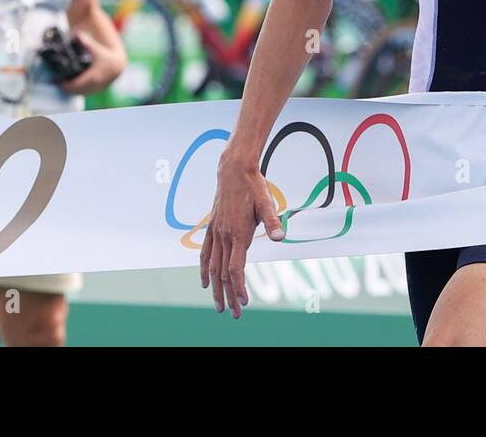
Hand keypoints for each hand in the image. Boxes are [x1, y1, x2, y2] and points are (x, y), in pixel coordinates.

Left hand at [57, 29, 123, 95]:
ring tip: (63, 86)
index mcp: (95, 75)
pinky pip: (86, 93)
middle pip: (79, 90)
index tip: (58, 81)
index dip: (67, 84)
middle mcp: (97, 84)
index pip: (77, 84)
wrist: (118, 63)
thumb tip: (77, 34)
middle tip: (58, 83)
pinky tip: (71, 88)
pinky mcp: (99, 90)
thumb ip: (86, 42)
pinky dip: (78, 91)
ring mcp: (98, 88)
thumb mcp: (95, 48)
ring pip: (82, 93)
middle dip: (67, 88)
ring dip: (73, 91)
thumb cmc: (104, 54)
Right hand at [201, 147, 285, 317]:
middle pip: (223, 273)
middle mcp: (224, 236)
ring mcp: (216, 232)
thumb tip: (281, 237)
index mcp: (238, 233)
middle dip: (228, 295)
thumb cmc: (253, 186)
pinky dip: (204, 270)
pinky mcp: (212, 227)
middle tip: (233, 314)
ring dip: (216, 289)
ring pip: (212, 267)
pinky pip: (205, 254)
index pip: (236, 268)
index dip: (239, 287)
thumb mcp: (266, 201)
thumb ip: (272, 220)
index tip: (243, 303)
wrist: (233, 170)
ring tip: (219, 306)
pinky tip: (205, 282)